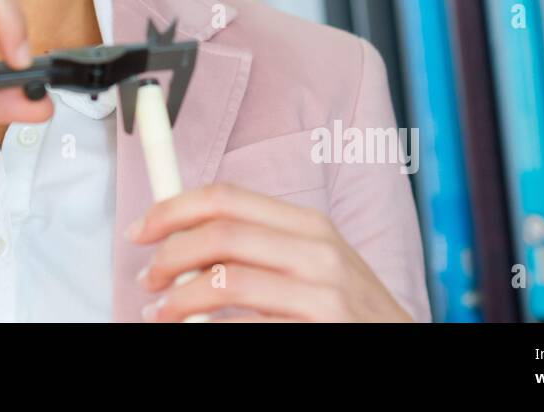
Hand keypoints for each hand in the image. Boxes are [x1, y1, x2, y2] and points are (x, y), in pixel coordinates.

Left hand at [128, 183, 413, 321]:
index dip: (173, 208)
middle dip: (168, 255)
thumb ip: (259, 245)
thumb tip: (186, 240)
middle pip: (219, 234)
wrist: (402, 346)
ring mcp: (321, 294)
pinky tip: (195, 333)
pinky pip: (242, 328)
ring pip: (223, 282)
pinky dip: (207, 331)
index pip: (226, 197)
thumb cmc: (349, 311)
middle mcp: (317, 252)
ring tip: (161, 313)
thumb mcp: (314, 264)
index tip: (141, 229)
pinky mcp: (319, 330)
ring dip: (177, 300)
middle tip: (147, 278)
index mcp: (308, 225)